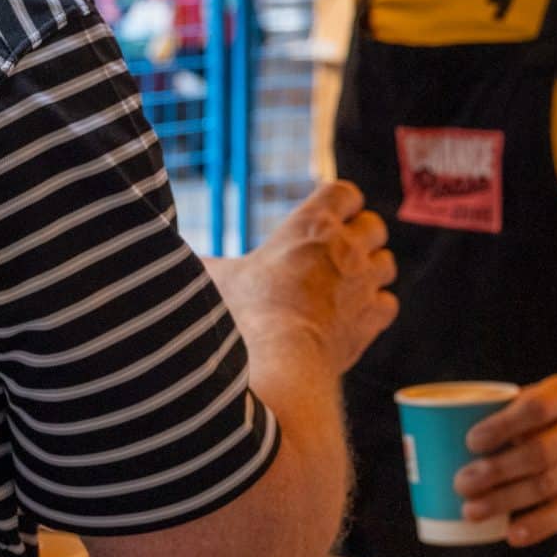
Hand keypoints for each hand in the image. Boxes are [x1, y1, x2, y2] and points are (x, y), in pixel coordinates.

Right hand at [216, 180, 397, 375]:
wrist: (277, 363)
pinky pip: (387, 304)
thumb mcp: (212, 277)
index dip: (339, 202)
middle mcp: (346, 250)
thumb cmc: (240, 314)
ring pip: (386, 264)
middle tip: (335, 252)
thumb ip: (204, 262)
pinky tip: (352, 317)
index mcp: (312, 226)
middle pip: (374, 225)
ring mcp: (364, 286)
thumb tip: (169, 257)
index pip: (345, 193)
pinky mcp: (370, 322)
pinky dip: (374, 308)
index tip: (326, 215)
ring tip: (345, 283)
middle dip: (359, 235)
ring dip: (371, 270)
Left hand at [455, 376, 556, 548]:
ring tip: (471, 511)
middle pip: (539, 454)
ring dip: (506, 502)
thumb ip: (516, 409)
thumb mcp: (553, 391)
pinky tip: (511, 534)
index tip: (471, 441)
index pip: (536, 409)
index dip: (503, 426)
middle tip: (461, 483)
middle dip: (496, 472)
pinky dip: (537, 525)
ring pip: (547, 486)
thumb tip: (454, 434)